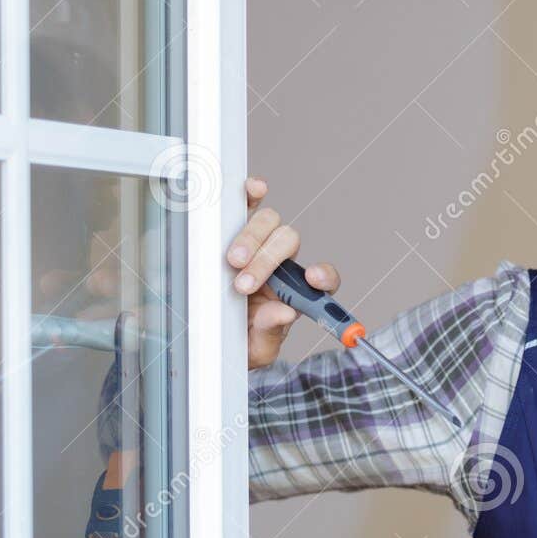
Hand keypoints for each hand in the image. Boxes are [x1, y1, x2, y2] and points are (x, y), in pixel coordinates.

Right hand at [229, 177, 341, 368]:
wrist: (213, 334)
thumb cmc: (241, 339)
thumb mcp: (258, 346)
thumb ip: (272, 331)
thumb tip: (284, 313)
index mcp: (297, 292)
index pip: (323, 278)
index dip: (323, 275)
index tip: (313, 280)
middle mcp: (283, 264)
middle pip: (289, 242)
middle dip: (267, 261)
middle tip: (244, 283)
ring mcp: (260, 244)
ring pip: (269, 223)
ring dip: (252, 239)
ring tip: (233, 261)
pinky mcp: (237, 229)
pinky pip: (249, 205)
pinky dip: (252, 195)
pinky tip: (251, 192)